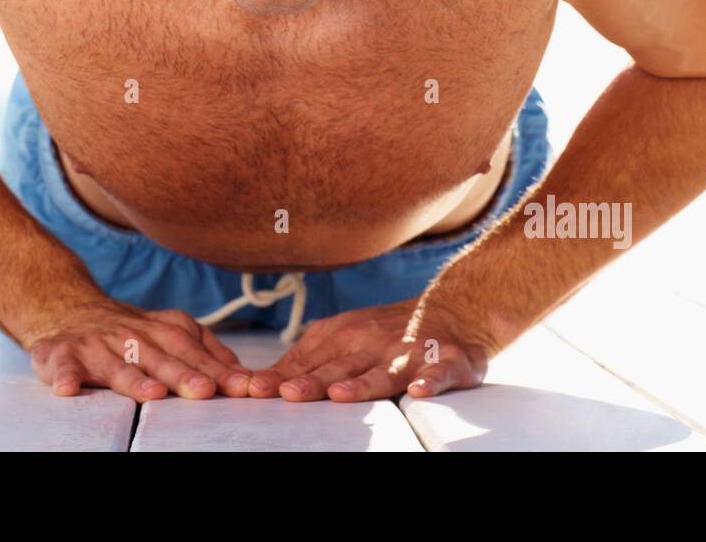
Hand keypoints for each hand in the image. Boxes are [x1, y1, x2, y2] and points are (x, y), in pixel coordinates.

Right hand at [27, 299, 251, 400]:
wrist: (68, 309)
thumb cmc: (128, 333)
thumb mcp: (169, 332)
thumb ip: (205, 351)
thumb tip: (244, 374)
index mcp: (164, 332)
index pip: (196, 352)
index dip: (220, 371)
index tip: (245, 387)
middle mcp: (133, 337)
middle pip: (162, 358)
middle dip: (185, 375)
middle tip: (206, 391)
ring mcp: (98, 346)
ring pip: (118, 365)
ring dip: (135, 380)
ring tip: (152, 394)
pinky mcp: (63, 355)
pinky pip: (63, 367)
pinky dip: (65, 377)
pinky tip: (68, 389)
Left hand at [246, 298, 495, 401]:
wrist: (452, 310)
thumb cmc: (387, 332)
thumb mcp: (344, 336)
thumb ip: (307, 360)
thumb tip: (260, 383)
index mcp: (344, 336)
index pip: (306, 361)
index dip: (280, 376)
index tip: (253, 390)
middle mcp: (373, 343)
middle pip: (338, 368)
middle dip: (312, 382)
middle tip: (286, 393)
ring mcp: (409, 354)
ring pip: (383, 373)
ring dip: (362, 384)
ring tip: (341, 395)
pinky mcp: (446, 362)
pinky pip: (440, 374)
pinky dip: (431, 382)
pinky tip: (420, 391)